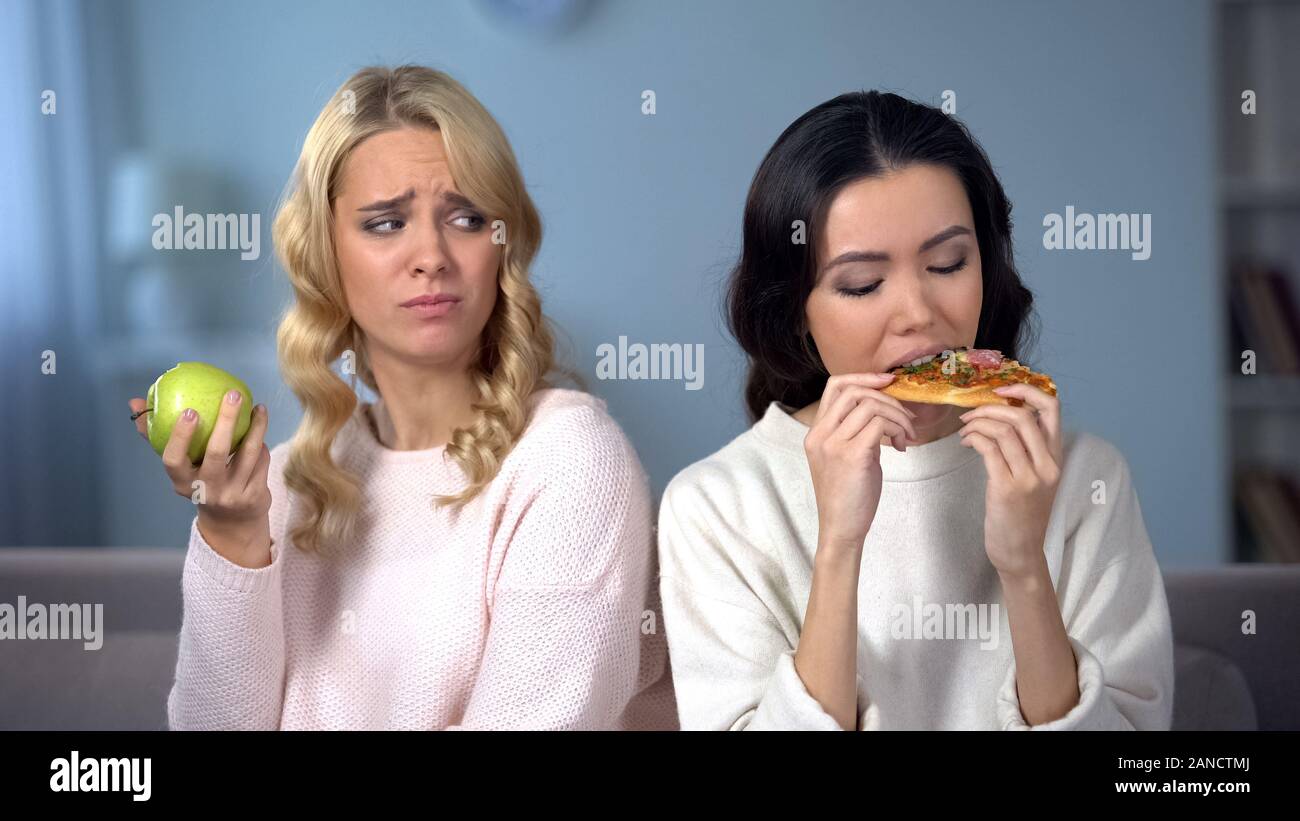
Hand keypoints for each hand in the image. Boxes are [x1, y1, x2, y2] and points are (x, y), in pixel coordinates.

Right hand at [128, 390, 272, 567]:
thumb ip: (158, 436)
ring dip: (255, 427)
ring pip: (248, 453)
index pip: (174, 460)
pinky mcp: (255, 495)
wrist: (232, 523)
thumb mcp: (180, 467)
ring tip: (258, 407)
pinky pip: (261, 460)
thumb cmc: (200, 482)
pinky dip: (261, 443)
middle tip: (233, 394)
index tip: (190, 411)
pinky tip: (260, 428)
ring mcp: (232, 494)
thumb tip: (136, 403)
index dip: (181, 436)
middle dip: (226, 420)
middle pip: (217, 452)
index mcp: (182, 482)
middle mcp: (206, 490)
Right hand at [804, 373, 917, 549]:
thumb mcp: (846, 457)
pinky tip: (902, 447)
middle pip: (854, 390)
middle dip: (888, 398)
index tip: (888, 381)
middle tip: (906, 417)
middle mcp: (820, 434)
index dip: (864, 377)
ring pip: (870, 405)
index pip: (835, 386)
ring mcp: (833, 444)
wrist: (841, 529)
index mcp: (816, 433)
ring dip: (897, 416)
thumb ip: (856, 432)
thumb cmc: (847, 497)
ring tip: (906, 436)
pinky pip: (879, 425)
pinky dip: (897, 430)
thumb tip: (882, 413)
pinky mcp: (851, 455)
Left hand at [957, 384, 1062, 579]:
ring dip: (977, 422)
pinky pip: (988, 448)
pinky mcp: (1007, 488)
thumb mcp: (1036, 479)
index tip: (1003, 389)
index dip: (1028, 390)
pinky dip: (973, 438)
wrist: (1020, 553)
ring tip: (965, 430)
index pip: (1053, 409)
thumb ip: (1028, 450)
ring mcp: (1029, 477)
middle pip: (1022, 415)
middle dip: (991, 407)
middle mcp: (1047, 465)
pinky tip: (966, 442)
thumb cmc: (1022, 515)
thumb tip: (1004, 417)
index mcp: (1056, 459)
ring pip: (1003, 430)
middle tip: (972, 413)